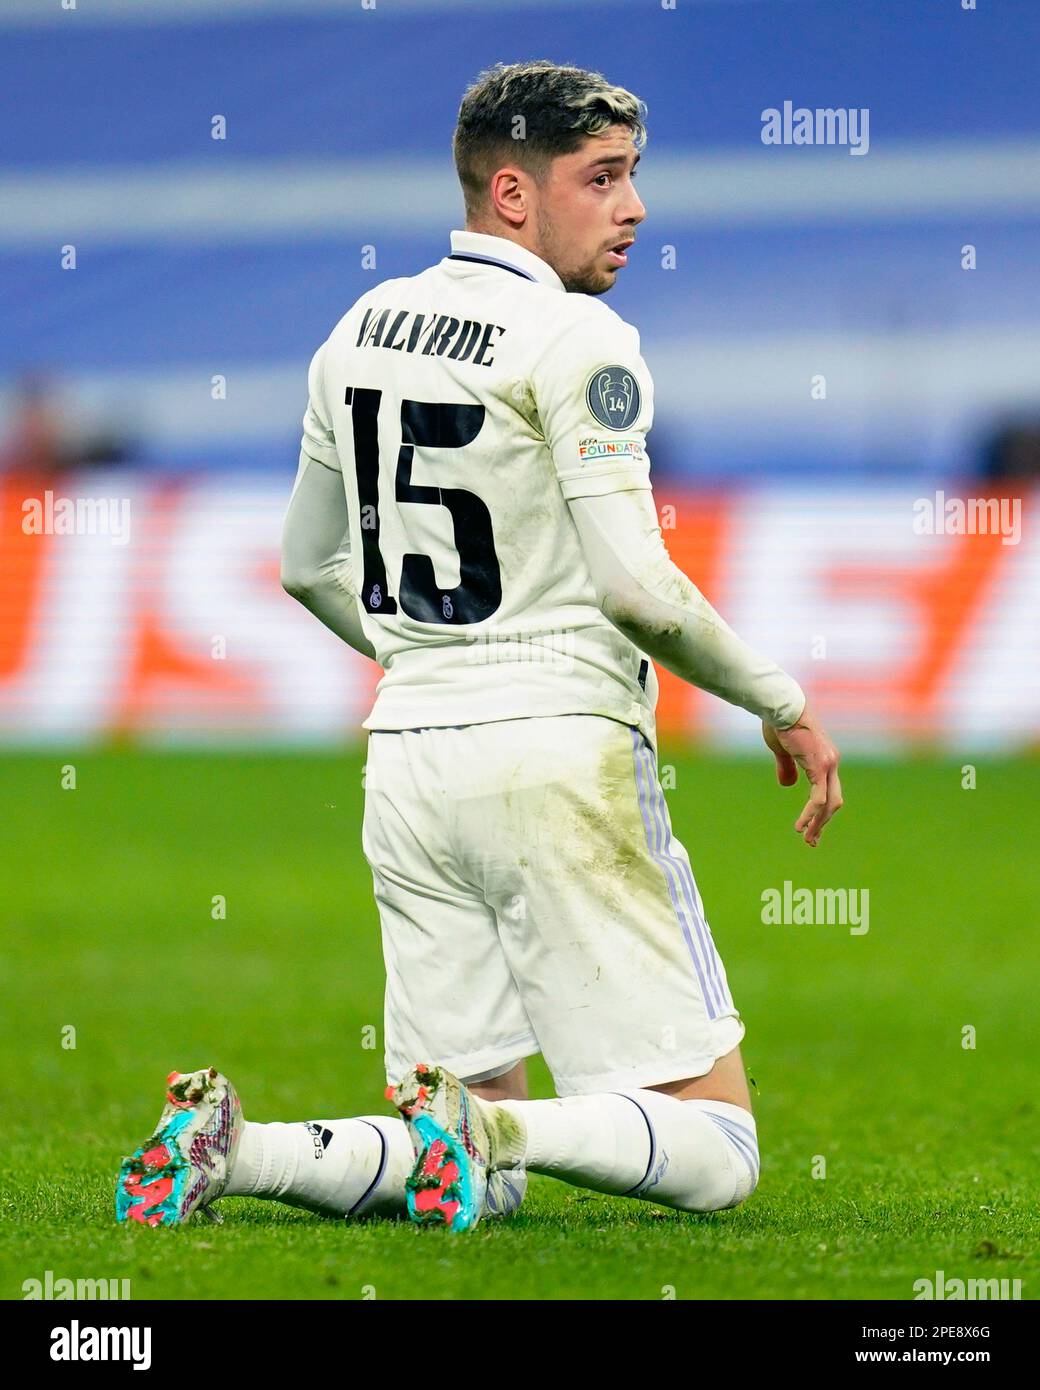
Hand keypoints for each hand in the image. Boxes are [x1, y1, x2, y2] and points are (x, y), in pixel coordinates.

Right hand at [762, 701, 842, 846]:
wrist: (781, 706)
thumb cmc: (779, 722)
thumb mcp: (783, 750)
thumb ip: (788, 767)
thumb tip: (788, 785)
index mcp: (826, 759)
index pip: (830, 791)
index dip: (821, 811)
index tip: (811, 827)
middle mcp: (832, 763)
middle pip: (834, 802)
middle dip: (822, 823)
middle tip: (812, 841)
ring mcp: (828, 764)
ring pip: (828, 804)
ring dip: (818, 824)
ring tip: (807, 839)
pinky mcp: (818, 766)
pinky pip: (817, 798)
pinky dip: (810, 815)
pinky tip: (800, 826)